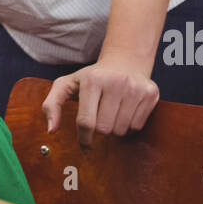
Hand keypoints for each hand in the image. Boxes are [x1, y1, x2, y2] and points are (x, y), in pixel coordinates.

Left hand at [42, 53, 159, 148]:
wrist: (124, 60)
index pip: (86, 122)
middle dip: (100, 130)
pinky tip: (125, 111)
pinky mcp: (151, 93)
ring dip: (114, 128)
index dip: (84, 138)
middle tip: (100, 118)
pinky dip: (129, 125)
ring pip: (122, 130)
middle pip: (105, 129)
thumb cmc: (92, 78)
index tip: (85, 143)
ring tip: (112, 113)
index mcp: (92, 79)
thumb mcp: (67, 84)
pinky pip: (137, 126)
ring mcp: (135, 87)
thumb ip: (52, 105)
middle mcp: (116, 81)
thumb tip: (51, 130)